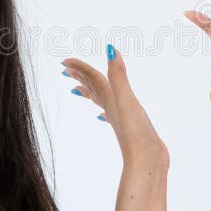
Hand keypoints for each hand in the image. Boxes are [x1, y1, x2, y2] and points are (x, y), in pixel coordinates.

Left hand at [62, 44, 168, 169]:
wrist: (146, 162)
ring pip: (100, 102)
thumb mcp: (126, 99)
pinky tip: (102, 116)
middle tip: (66, 70)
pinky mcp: (128, 129)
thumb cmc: (135, 133)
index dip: (79, 67)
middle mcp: (112, 107)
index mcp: (110, 98)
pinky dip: (105, 112)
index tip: (64, 61)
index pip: (93, 78)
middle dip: (80, 78)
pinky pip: (111, 117)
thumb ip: (118, 75)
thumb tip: (110, 49)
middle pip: (92, 88)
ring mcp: (119, 119)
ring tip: (78, 90)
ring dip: (89, 93)